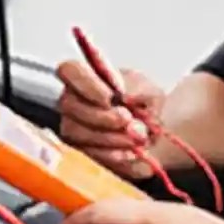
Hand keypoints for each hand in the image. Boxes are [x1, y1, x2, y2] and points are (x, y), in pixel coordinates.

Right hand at [55, 59, 165, 178]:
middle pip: (70, 105)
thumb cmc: (146, 105)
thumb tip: (123, 97)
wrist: (154, 134)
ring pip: (77, 132)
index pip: (69, 70)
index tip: (110, 96)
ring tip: (137, 137)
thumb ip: (138, 91)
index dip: (86, 84)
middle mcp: (74, 100)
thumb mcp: (151, 91)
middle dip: (102, 116)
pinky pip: (90, 153)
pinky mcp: (81, 150)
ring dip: (110, 137)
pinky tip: (132, 150)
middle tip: (128, 120)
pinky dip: (114, 153)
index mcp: (87, 77)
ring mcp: (73, 126)